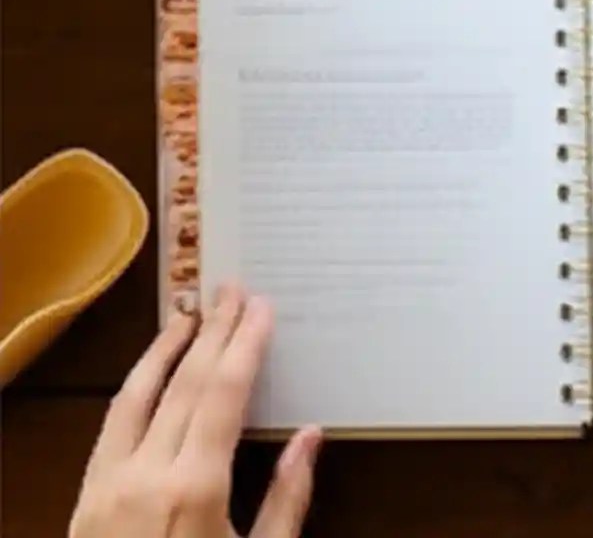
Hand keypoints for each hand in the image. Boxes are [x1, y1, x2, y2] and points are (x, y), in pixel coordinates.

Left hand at [71, 284, 321, 537]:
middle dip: (212, 332)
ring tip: (190, 312)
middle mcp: (146, 474)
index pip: (223, 394)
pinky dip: (135, 387)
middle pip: (184, 383)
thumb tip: (310, 435)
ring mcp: (107, 483)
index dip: (244, 345)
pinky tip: (151, 371)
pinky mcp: (85, 496)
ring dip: (166, 348)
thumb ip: (286, 499)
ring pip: (137, 394)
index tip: (261, 308)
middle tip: (232, 289)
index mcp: (195, 489)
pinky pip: (111, 424)